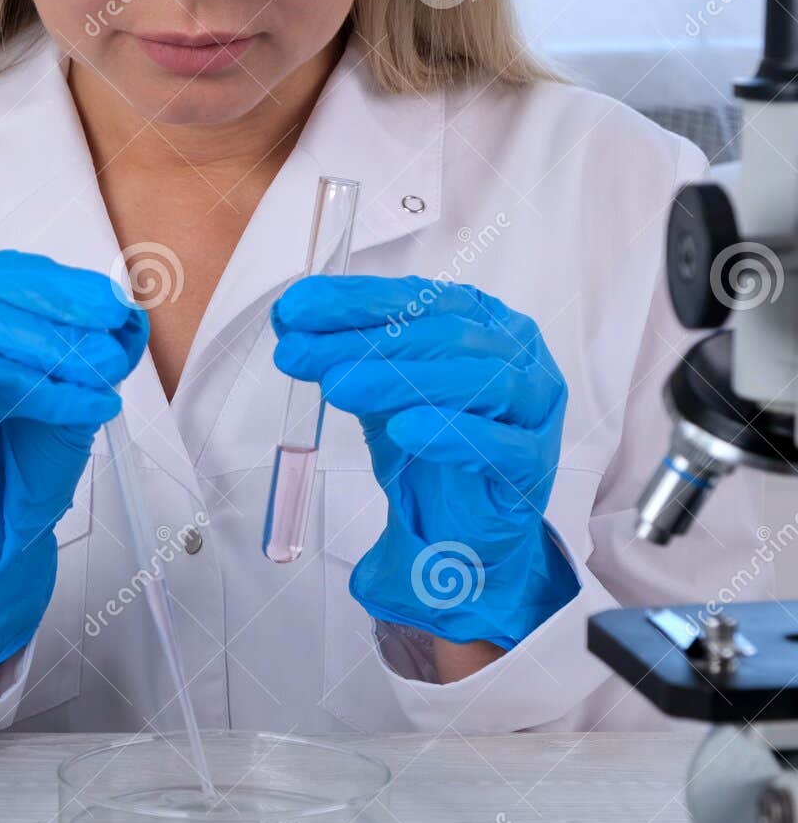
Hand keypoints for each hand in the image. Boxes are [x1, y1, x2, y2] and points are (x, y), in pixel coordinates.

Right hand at [0, 250, 147, 676]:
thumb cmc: (18, 470)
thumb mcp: (75, 403)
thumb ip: (96, 356)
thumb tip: (130, 317)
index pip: (1, 276)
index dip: (59, 285)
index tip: (113, 306)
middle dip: (54, 319)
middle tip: (107, 354)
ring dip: (36, 356)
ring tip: (92, 388)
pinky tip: (36, 400)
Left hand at [272, 274, 578, 650]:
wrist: (459, 524)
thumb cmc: (425, 444)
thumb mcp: (375, 390)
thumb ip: (341, 352)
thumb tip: (288, 317)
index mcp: (481, 321)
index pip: (418, 298)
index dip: (355, 299)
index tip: (296, 309)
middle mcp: (516, 353)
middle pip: (443, 334)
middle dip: (362, 340)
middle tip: (299, 352)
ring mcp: (533, 408)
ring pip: (475, 381)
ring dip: (398, 380)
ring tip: (336, 387)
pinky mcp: (533, 464)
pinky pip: (500, 445)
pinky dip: (450, 434)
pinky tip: (403, 431)